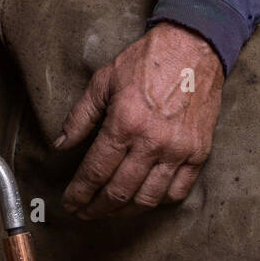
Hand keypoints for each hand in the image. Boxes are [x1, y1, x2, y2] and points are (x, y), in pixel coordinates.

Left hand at [56, 22, 223, 218]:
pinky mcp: (199, 153)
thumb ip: (80, 116)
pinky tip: (143, 199)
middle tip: (85, 212)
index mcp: (125, 122)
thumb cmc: (147, 60)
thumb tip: (60, 144)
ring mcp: (178, 150)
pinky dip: (158, 202)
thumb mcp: (104, 80)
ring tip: (110, 211)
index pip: (96, 171)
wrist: (193, 47)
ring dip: (125, 212)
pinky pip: (178, 191)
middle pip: (119, 191)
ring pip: (148, 199)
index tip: (70, 203)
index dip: (79, 193)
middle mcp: (152, 142)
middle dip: (97, 208)